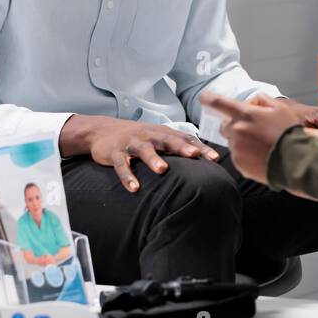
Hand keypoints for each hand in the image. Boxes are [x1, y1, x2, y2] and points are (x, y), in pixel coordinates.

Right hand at [59, 115, 220, 193]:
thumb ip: (177, 146)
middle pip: (167, 140)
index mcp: (162, 133)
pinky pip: (121, 164)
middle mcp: (149, 135)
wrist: (102, 130)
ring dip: (153, 159)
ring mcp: (131, 142)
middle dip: (181, 148)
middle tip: (194, 156)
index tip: (215, 158)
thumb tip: (204, 160)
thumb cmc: (138, 137)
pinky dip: (127, 175)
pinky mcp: (115, 152)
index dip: (200, 147)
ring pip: (144, 150)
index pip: (185, 138)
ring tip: (162, 170)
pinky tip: (134, 188)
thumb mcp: (158, 138)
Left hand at [201, 92, 302, 183]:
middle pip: (225, 126)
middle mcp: (237, 130)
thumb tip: (251, 102)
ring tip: (261, 145)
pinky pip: (237, 156)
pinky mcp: (239, 164)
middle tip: (252, 130)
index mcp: (245, 114)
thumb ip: (262, 100)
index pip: (219, 103)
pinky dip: (245, 155)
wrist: (295, 160)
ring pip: (232, 142)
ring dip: (241, 141)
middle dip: (234, 125)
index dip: (209, 98)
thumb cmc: (288, 132)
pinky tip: (260, 155)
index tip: (203, 97)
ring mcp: (236, 148)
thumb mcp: (279, 108)